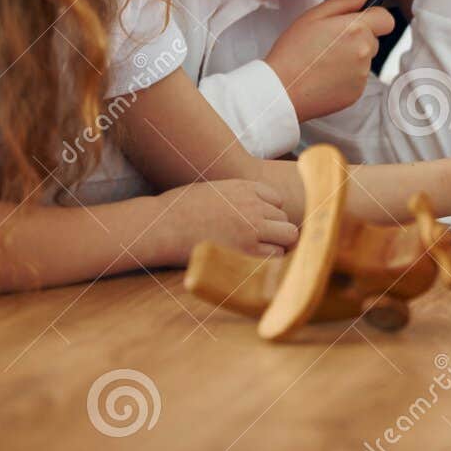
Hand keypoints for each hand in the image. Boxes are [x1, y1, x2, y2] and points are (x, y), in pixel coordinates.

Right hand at [152, 179, 296, 264]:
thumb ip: (238, 196)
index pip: (278, 200)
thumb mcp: (214, 190)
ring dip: (277, 245)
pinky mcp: (246, 249)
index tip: (257, 225)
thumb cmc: (180, 209)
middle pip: (286, 219)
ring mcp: (252, 227)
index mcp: (245, 187)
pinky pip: (275, 255)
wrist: (162, 225)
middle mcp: (253, 204)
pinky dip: (269, 261)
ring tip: (257, 254)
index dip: (270, 214)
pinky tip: (252, 263)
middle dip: (277, 231)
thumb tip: (252, 208)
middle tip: (260, 243)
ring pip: (288, 236)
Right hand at [265, 0, 394, 119]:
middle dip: (358, 37)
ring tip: (324, 61)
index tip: (359, 21)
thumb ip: (344, 2)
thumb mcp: (313, 16)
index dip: (374, 17)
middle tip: (330, 42)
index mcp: (356, 29)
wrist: (282, 89)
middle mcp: (365, 52)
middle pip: (374, 39)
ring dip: (351, 57)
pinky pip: (358, 78)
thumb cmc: (293, 51)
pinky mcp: (357, 92)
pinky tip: (325, 76)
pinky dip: (346, 76)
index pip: (386, 19)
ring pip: (365, 59)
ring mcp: (362, 75)